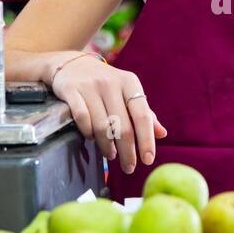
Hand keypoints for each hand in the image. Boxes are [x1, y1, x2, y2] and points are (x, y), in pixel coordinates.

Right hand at [48, 53, 165, 173]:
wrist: (73, 65)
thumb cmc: (106, 84)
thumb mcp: (127, 92)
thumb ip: (144, 113)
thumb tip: (162, 134)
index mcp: (129, 82)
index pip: (142, 115)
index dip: (146, 140)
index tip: (148, 160)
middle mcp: (111, 83)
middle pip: (122, 126)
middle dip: (127, 152)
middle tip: (128, 167)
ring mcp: (90, 86)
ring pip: (102, 126)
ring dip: (107, 146)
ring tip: (111, 155)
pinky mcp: (72, 91)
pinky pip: (82, 118)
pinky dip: (88, 133)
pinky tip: (92, 140)